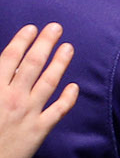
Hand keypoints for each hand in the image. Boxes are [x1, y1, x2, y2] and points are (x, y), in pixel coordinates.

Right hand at [0, 23, 76, 157]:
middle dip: (45, 43)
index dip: (22, 41)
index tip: (32, 28)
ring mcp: (28, 113)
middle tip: (56, 28)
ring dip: (60, 63)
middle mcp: (13, 97)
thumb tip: (2, 67)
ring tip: (68, 48)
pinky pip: (58, 110)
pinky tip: (74, 86)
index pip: (10, 58)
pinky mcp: (39, 129)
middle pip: (33, 64)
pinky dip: (68, 98)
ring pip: (49, 82)